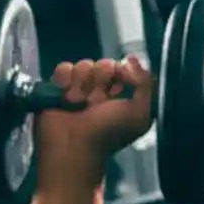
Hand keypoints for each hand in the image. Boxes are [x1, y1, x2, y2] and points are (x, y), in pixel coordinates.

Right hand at [35, 56, 154, 189]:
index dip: (122, 73)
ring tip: (80, 104)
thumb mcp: (139, 114)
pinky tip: (66, 98)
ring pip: (84, 65)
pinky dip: (65, 81)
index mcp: (123, 97)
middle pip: (104, 64)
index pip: (125, 69)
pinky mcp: (58, 87)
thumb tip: (132, 59)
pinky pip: (64, 68)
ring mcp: (79, 88)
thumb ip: (145, 85)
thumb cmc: (108, 132)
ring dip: (83, 83)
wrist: (73, 144)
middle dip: (101, 80)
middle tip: (98, 101)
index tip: (119, 85)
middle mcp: (102, 91)